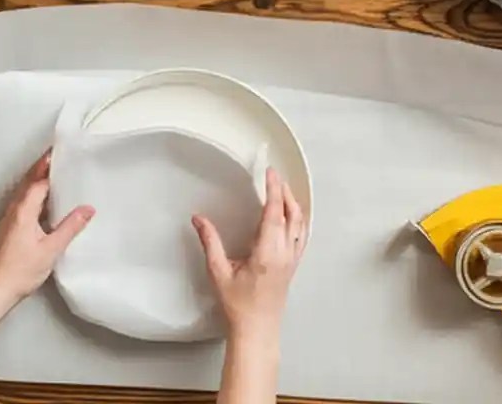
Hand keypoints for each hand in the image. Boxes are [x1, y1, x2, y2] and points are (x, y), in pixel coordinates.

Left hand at [0, 151, 94, 298]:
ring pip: (24, 193)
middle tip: (54, 156)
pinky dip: (34, 197)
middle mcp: (14, 212)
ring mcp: (9, 220)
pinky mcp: (9, 230)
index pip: (39, 182)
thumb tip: (87, 210)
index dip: (50, 168)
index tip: (61, 156)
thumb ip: (70, 227)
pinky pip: (22, 205)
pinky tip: (43, 204)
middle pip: (28, 182)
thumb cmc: (20, 271)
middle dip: (40, 168)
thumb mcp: (51, 249)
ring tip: (51, 174)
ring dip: (36, 181)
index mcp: (23, 211)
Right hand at [192, 168, 306, 340]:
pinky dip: (299, 220)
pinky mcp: (293, 265)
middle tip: (275, 176)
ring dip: (293, 204)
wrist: (257, 329)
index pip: (274, 213)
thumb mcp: (219, 272)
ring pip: (300, 224)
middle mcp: (284, 254)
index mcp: (267, 253)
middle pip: (292, 214)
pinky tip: (293, 217)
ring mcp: (292, 260)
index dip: (274, 190)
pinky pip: (302, 236)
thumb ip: (210, 242)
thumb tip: (199, 220)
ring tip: (283, 190)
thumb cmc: (240, 306)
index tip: (271, 173)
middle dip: (285, 191)